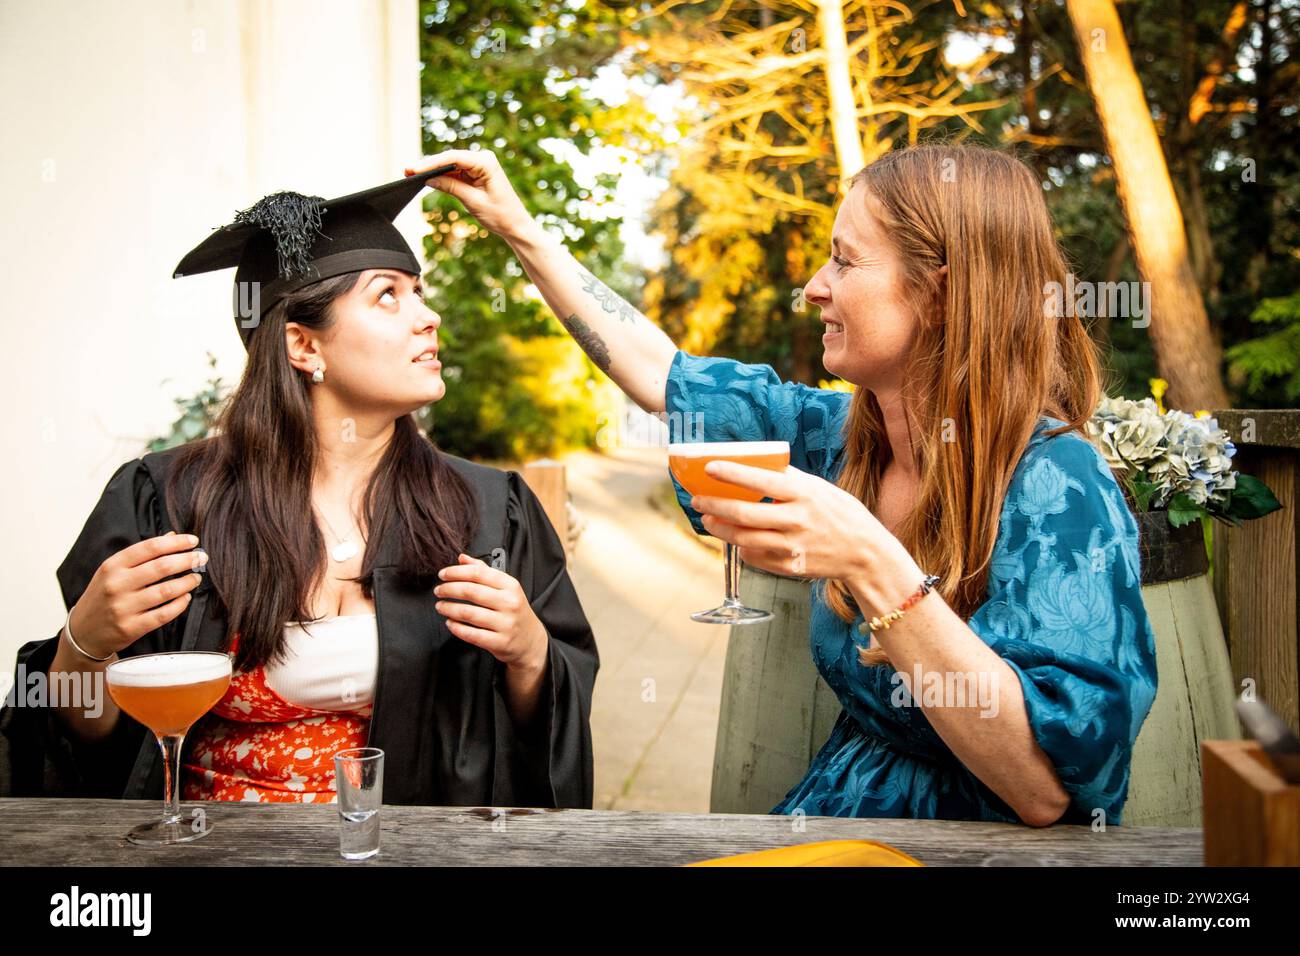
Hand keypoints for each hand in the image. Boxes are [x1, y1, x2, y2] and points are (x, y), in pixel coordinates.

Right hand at [67, 532, 207, 658]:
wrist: (83, 632)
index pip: (150, 547)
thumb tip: (172, 535)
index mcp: (112, 566)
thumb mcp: (113, 570)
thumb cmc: (103, 596)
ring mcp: (123, 607)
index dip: (176, 543)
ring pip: (166, 591)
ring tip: (196, 577)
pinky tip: (186, 597)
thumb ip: (141, 554)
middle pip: (161, 567)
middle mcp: (116, 585)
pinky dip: (180, 604)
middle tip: (202, 558)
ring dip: (187, 582)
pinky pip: (164, 614)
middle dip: (187, 560)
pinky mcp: (131, 627)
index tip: (193, 541)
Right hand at [407, 149, 534, 240]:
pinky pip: (455, 172)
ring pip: (450, 165)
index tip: (414, 169)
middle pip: (449, 159)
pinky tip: (426, 179)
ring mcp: (479, 165)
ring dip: (433, 171)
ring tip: (412, 175)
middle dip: (429, 166)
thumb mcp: (472, 201)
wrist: (516, 225)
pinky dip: (442, 177)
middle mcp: (482, 159)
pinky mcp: (476, 174)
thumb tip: (429, 178)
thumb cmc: (500, 215)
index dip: (431, 163)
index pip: (453, 158)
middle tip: (407, 171)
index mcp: (486, 162)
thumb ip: (451, 187)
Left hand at [435, 553, 547, 672]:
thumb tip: (462, 558)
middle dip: (448, 589)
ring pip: (468, 613)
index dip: (456, 572)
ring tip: (440, 606)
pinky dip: (456, 628)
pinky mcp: (499, 642)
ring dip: (448, 608)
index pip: (478, 573)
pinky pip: (471, 634)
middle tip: (438, 590)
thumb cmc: (514, 610)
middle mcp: (509, 603)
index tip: (442, 574)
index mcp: (510, 586)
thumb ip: (484, 571)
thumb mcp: (506, 588)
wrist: (531, 641)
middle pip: (470, 591)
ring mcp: (505, 624)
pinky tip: (450, 623)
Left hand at [689, 461, 920, 591]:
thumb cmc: (840, 514)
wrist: (865, 552)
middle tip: (698, 500)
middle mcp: (796, 519)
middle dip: (714, 505)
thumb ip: (789, 479)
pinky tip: (736, 541)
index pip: (760, 480)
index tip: (709, 468)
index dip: (732, 473)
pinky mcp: (791, 567)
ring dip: (720, 529)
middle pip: (744, 513)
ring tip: (709, 519)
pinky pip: (756, 558)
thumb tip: (757, 465)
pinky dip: (742, 549)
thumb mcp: (819, 488)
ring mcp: (792, 546)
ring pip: (744, 538)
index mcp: (803, 494)